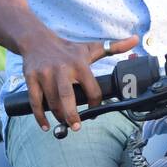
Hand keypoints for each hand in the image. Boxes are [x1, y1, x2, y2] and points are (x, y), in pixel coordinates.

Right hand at [19, 33, 139, 132]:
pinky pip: (35, 101)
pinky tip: (45, 125)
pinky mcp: (31, 78)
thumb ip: (114, 47)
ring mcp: (44, 74)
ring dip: (58, 116)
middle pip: (67, 97)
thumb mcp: (91, 48)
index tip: (94, 110)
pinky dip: (39, 116)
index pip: (91, 88)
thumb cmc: (67, 48)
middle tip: (77, 126)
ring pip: (51, 102)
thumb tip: (136, 40)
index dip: (95, 102)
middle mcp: (62, 69)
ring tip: (64, 124)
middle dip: (72, 115)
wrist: (36, 40)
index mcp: (79, 64)